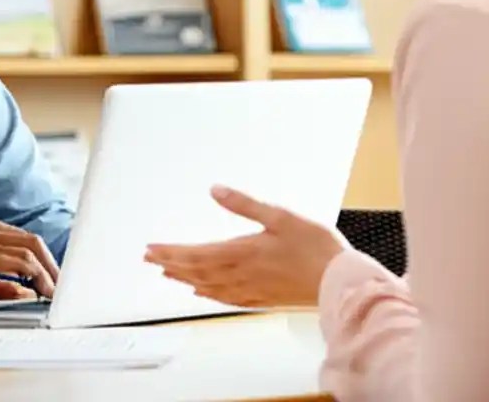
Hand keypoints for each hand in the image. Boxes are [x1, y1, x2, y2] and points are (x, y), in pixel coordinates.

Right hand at [0, 216, 57, 306]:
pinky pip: (16, 261)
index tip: (57, 278)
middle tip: (63, 287)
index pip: (26, 239)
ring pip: (29, 248)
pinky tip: (39, 289)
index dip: (47, 259)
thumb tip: (26, 293)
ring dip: (48, 272)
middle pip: (33, 240)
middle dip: (53, 265)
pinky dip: (35, 274)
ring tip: (55, 292)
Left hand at [144, 185, 347, 307]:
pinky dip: (209, 294)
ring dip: (185, 279)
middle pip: (197, 271)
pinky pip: (226, 298)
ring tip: (168, 273)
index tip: (150, 249)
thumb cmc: (315, 247)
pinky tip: (203, 292)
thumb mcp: (280, 216)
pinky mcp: (262, 297)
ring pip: (208, 286)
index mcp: (242, 251)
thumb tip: (215, 190)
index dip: (170, 252)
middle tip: (149, 259)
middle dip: (171, 264)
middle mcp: (241, 274)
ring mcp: (251, 288)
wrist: (339, 282)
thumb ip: (244, 204)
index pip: (196, 253)